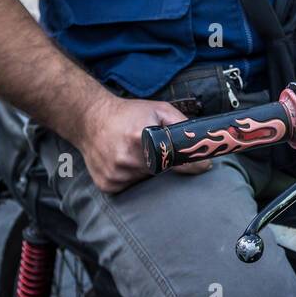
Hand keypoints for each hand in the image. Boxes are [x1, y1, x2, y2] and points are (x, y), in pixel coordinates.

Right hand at [77, 94, 210, 193]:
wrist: (91, 119)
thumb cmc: (128, 114)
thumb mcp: (159, 110)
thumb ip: (181, 124)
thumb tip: (200, 141)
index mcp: (140, 138)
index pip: (175, 160)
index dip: (193, 164)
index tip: (205, 166)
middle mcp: (127, 158)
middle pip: (161, 171)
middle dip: (162, 162)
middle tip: (152, 149)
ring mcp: (116, 174)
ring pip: (145, 180)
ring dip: (146, 169)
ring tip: (134, 152)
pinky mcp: (108, 184)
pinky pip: (130, 186)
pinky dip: (132, 177)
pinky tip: (124, 161)